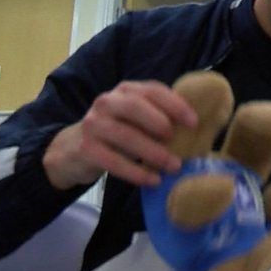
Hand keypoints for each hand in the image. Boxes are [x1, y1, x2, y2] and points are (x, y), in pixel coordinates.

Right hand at [43, 80, 197, 188]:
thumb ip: (159, 116)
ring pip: (126, 136)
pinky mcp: (86, 149)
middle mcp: (107, 102)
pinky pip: (114, 161)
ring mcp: (93, 125)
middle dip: (160, 124)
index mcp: (126, 91)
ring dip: (153, 153)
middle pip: (135, 107)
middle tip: (176, 141)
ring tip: (173, 167)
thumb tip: (198, 130)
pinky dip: (136, 172)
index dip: (175, 105)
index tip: (194, 123)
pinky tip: (153, 180)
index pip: (152, 90)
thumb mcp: (136, 119)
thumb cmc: (117, 132)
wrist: (73, 150)